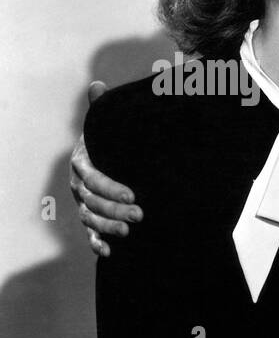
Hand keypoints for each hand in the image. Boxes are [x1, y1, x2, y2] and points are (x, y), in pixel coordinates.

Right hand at [70, 82, 140, 256]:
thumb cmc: (111, 141)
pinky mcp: (91, 218)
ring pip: (90, 218)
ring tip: (129, 231)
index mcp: (83, 163)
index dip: (110, 187)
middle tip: (140, 214)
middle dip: (115, 209)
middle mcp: (79, 185)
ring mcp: (84, 203)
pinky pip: (90, 233)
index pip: (92, 178)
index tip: (133, 194)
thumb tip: (98, 86)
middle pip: (92, 201)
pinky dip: (97, 243)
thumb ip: (103, 109)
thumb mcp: (107, 126)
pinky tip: (108, 252)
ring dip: (108, 226)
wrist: (111, 158)